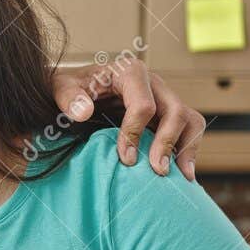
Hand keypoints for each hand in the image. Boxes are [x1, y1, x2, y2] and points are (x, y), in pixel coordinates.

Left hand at [52, 59, 205, 180]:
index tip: (126, 159)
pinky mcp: (167, 115)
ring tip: (181, 176)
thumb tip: (83, 112)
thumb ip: (68, 97)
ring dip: (187, 147)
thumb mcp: (60, 87)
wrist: (76, 90)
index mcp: (130, 72)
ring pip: (190, 119)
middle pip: (175, 111)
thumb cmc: (70, 89)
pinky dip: (189, 149)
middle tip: (157, 170)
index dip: (135, 133)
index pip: (144, 105)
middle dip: (166, 142)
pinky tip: (184, 174)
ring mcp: (164, 99)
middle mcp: (154, 83)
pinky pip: (189, 129)